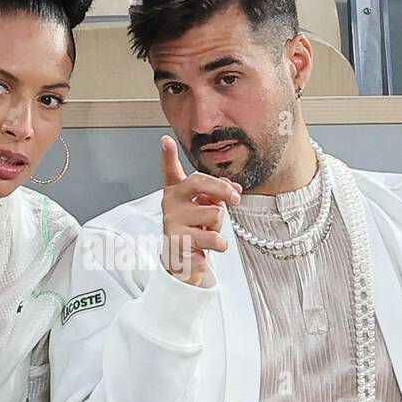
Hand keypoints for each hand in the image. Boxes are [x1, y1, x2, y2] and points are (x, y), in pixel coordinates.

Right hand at [159, 135, 240, 287]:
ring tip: (207, 233)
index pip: (170, 170)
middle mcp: (170, 203)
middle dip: (223, 189)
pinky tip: (206, 248)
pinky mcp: (178, 242)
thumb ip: (219, 193)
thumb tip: (235, 187)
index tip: (165, 140)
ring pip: (215, 214)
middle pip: (199, 183)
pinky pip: (215, 239)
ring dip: (220, 227)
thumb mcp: (207, 206)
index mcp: (176, 191)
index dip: (167, 155)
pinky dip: (219, 245)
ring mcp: (172, 222)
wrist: (184, 261)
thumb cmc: (195, 229)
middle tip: (236, 198)